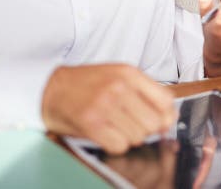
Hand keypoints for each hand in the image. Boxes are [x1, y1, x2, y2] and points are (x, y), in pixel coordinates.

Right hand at [41, 64, 176, 153]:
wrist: (51, 87)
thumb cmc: (87, 83)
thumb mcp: (118, 76)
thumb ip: (145, 93)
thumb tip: (169, 118)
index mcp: (129, 73)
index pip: (165, 101)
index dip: (165, 117)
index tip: (159, 122)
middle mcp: (118, 87)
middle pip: (153, 123)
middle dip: (144, 129)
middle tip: (130, 124)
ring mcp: (104, 105)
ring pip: (137, 137)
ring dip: (128, 137)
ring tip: (113, 126)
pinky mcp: (91, 123)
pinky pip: (119, 146)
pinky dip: (114, 144)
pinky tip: (105, 133)